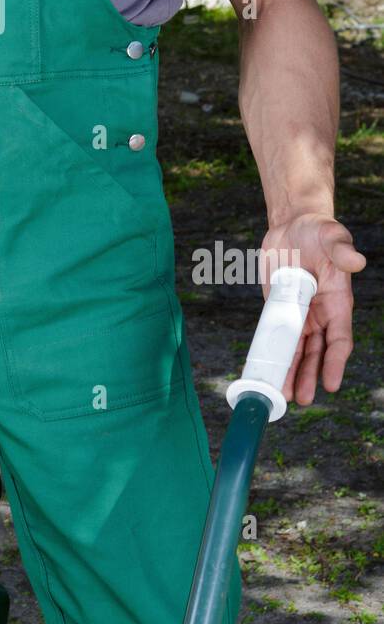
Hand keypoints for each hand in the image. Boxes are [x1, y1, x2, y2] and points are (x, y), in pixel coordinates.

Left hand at [260, 212, 365, 403]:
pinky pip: (276, 336)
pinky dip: (273, 354)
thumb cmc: (319, 231)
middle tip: (302, 399)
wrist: (293, 224)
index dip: (336, 362)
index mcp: (338, 302)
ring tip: (283, 396)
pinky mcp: (278, 308)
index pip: (339, 339)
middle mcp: (320, 313)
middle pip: (316, 353)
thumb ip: (342, 248)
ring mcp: (299, 313)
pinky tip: (267, 371)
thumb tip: (356, 261)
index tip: (331, 383)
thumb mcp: (332, 235)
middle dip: (309, 376)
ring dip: (291, 373)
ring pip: (296, 351)